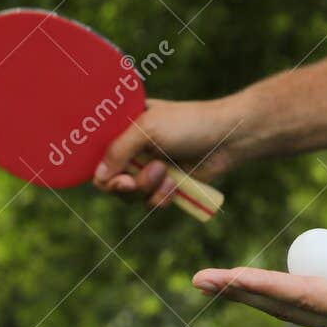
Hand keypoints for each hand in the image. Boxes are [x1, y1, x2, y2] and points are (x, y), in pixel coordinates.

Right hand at [94, 98, 242, 208]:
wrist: (227, 138)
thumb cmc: (188, 123)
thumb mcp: (148, 128)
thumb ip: (119, 149)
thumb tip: (99, 176)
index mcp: (125, 128)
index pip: (98, 156)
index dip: (103, 173)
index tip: (119, 177)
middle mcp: (134, 150)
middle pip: (112, 181)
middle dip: (127, 184)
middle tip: (133, 182)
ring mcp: (150, 169)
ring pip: (132, 196)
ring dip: (148, 188)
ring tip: (166, 173)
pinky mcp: (167, 186)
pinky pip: (152, 203)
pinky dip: (162, 197)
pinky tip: (176, 183)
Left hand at [190, 261, 326, 326]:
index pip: (302, 298)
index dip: (263, 286)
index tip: (227, 277)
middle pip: (284, 307)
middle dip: (241, 293)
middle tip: (199, 279)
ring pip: (292, 308)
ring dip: (254, 294)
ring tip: (220, 281)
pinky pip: (307, 303)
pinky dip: (280, 292)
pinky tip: (263, 286)